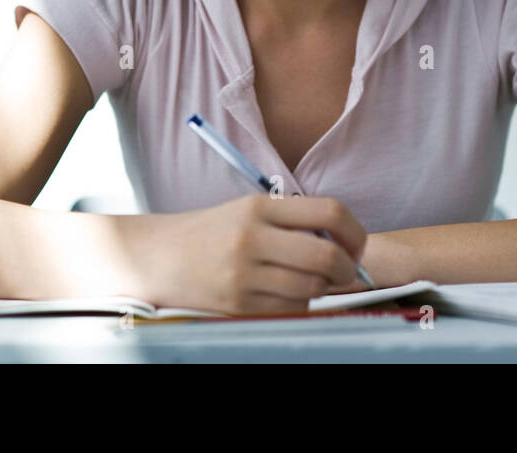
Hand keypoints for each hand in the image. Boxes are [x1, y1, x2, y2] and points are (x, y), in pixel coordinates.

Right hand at [137, 194, 367, 314]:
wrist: (159, 256)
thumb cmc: (212, 233)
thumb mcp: (249, 211)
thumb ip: (293, 221)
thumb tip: (347, 244)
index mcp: (260, 207)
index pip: (330, 212)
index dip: (356, 232)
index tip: (357, 245)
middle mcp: (252, 237)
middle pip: (328, 256)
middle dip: (348, 268)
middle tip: (348, 271)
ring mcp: (244, 274)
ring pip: (312, 288)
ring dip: (322, 289)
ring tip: (311, 281)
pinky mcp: (237, 304)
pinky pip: (290, 310)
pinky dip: (299, 305)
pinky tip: (285, 294)